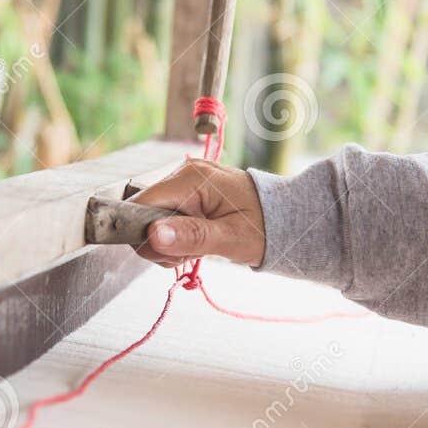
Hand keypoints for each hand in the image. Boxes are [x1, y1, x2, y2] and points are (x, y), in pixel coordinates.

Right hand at [131, 159, 265, 267]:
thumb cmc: (264, 227)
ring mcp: (184, 183)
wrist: (285, 219)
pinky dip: (176, 237)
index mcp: (192, 178)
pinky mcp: (187, 194)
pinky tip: (197, 241)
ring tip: (200, 246)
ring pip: (152, 220)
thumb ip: (192, 236)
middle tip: (192, 252)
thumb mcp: (231, 238)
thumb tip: (153, 236)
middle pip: (144, 214)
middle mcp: (184, 174)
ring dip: (169, 242)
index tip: (171, 253)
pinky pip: (165, 219)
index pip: (143, 204)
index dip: (146, 233)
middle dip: (160, 242)